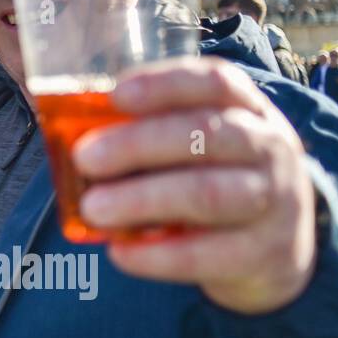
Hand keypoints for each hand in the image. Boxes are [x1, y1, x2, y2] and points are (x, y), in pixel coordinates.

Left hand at [72, 57, 317, 314]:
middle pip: (207, 135)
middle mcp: (268, 147)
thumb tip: (59, 114)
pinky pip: (206, 254)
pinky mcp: (262, 254)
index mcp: (247, 108)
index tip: (116, 93)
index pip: (216, 81)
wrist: (278, 249)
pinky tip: (119, 252)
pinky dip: (156, 255)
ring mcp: (273, 202)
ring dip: (142, 199)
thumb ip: (146, 127)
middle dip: (139, 144)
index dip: (165, 84)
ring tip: (93, 208)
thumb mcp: (198, 143)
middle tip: (85, 158)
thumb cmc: (213, 176)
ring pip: (207, 194)